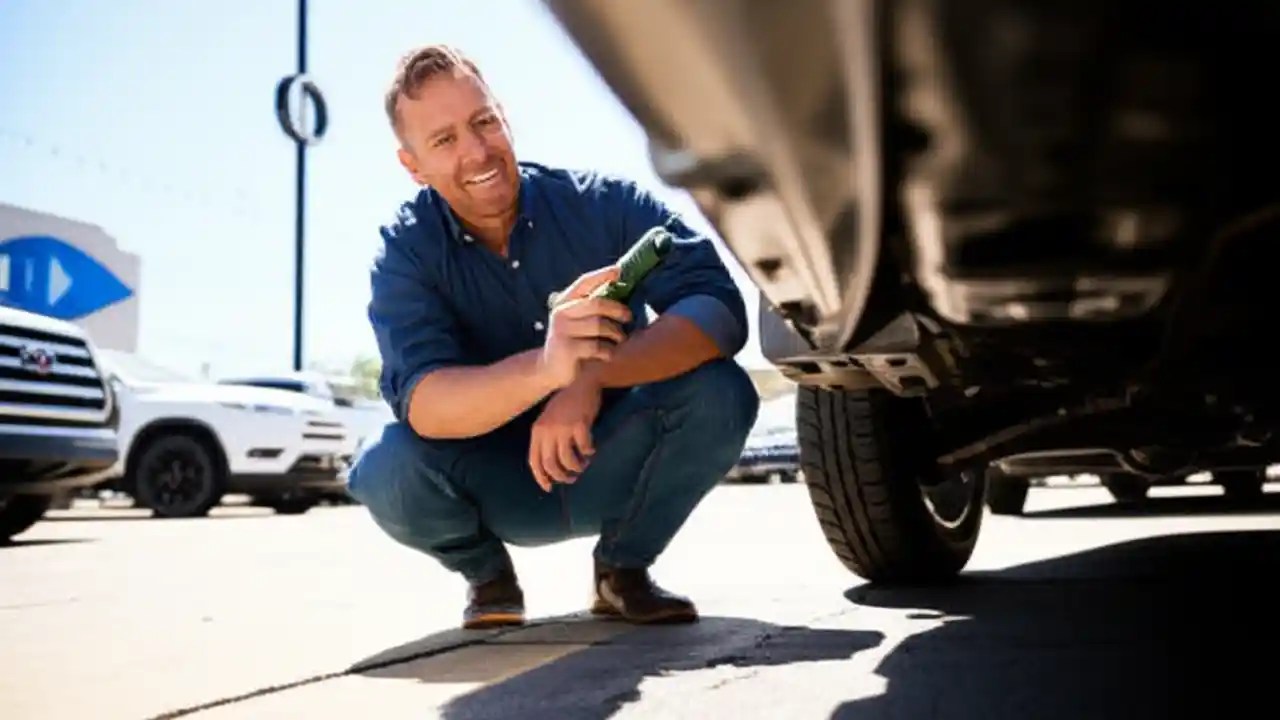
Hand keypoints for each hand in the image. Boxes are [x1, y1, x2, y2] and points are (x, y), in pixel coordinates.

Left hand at [529, 379, 602, 491]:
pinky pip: (584, 448)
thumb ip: (547, 437)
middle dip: (561, 476)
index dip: (541, 478)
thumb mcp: (550, 419)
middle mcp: (547, 431)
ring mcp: (563, 428)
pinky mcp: (579, 426)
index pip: (534, 460)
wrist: (582, 380)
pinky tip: (592, 450)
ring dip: (576, 467)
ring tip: (583, 464)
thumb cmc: (567, 401)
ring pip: (567, 460)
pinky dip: (588, 453)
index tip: (549, 488)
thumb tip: (552, 464)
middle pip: (550, 464)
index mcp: (537, 430)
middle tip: (571, 478)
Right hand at [538, 266, 631, 389]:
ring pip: (600, 326)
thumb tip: (621, 287)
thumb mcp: (576, 320)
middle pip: (597, 304)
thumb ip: (592, 305)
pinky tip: (608, 354)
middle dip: (617, 309)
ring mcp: (562, 331)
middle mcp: (561, 313)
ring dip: (616, 334)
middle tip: (628, 317)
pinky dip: (608, 351)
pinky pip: (597, 346)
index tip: (619, 271)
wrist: (550, 368)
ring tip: (620, 339)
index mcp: (565, 302)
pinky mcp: (566, 350)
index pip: (584, 282)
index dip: (602, 275)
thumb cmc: (573, 340)